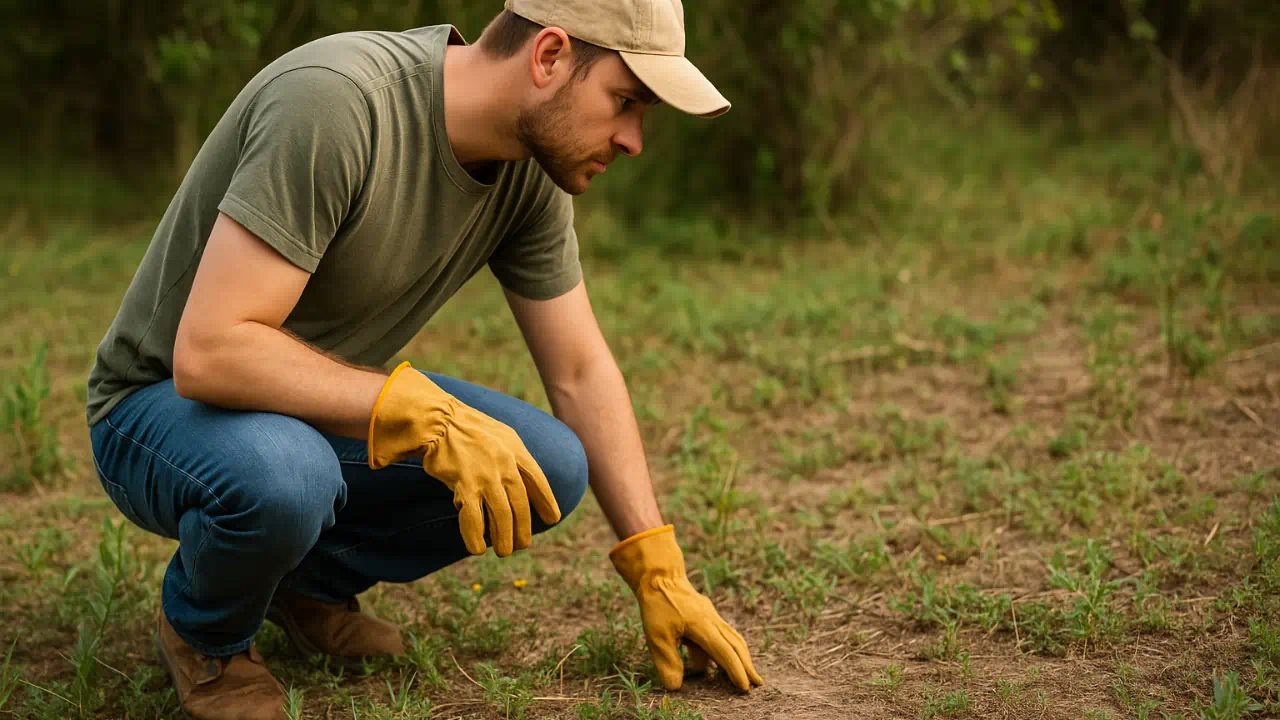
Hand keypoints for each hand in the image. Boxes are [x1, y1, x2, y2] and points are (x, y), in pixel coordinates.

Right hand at [367, 361, 560, 555]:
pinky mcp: (464, 485)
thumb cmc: (466, 427)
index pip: (537, 480)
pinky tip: (477, 548)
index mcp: (516, 450)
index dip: (547, 501)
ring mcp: (485, 476)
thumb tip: (520, 476)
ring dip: (503, 537)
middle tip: (522, 544)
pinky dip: (475, 537)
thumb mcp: (500, 434)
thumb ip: (512, 455)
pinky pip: (473, 518)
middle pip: (520, 503)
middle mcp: (505, 464)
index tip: (553, 518)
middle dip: (523, 528)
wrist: (438, 419)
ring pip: (501, 515)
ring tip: (504, 551)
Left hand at [610, 525, 763, 691]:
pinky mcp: (704, 613)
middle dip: (747, 665)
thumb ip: (668, 662)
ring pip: (731, 637)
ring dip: (740, 655)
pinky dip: (725, 647)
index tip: (745, 688)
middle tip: (757, 683)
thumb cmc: (657, 604)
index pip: (725, 653)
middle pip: (735, 645)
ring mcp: (710, 615)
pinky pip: (721, 632)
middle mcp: (712, 620)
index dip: (736, 671)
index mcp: (703, 626)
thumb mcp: (657, 636)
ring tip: (745, 672)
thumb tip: (676, 687)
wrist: (659, 574)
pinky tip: (715, 660)